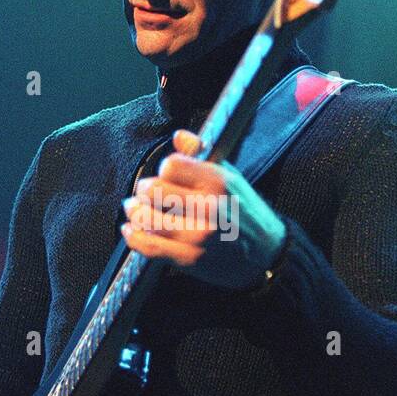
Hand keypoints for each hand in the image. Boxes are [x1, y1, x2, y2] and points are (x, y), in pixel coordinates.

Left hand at [121, 128, 286, 289]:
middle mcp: (207, 207)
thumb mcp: (230, 177)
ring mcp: (196, 235)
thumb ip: (201, 156)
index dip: (164, 169)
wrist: (266, 254)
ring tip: (135, 209)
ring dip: (135, 212)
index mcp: (218, 182)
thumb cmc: (245, 212)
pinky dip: (133, 236)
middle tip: (145, 193)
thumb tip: (179, 136)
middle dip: (144, 190)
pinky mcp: (188, 258)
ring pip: (146, 217)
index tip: (167, 175)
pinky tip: (130, 229)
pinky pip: (148, 246)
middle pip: (153, 190)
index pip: (171, 165)